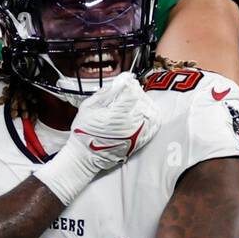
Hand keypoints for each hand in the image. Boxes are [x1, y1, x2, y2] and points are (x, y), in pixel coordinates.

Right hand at [34, 74, 161, 204]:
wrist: (86, 155)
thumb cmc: (84, 132)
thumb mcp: (88, 107)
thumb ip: (106, 92)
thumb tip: (120, 82)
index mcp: (117, 113)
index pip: (131, 91)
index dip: (128, 84)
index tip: (124, 82)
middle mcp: (131, 123)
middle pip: (141, 99)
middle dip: (134, 93)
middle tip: (126, 93)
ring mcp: (138, 133)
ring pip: (150, 109)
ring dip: (143, 103)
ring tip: (131, 103)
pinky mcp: (141, 140)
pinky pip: (154, 123)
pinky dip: (149, 115)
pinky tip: (139, 112)